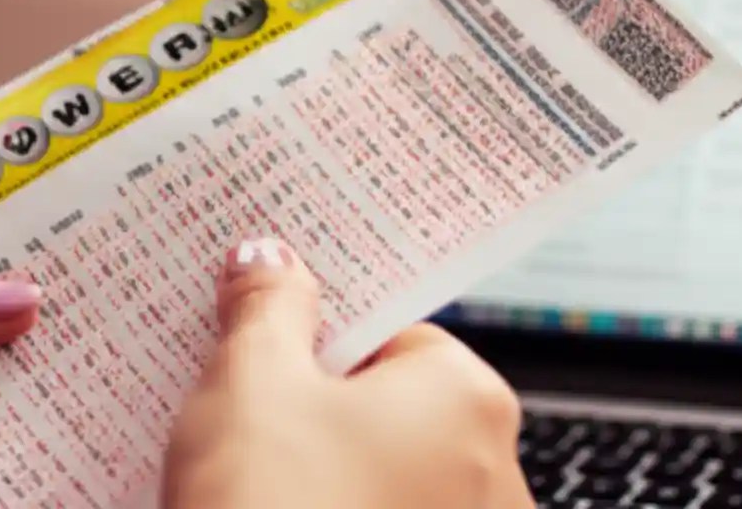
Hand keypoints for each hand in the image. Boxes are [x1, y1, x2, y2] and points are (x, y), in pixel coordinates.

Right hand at [163, 238, 532, 508]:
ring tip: (252, 482)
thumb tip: (269, 260)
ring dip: (328, 471)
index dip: (319, 338)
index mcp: (470, 398)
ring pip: (387, 476)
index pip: (394, 334)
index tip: (269, 346)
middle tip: (245, 417)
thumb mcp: (249, 386)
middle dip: (319, 408)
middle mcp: (496, 471)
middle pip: (392, 409)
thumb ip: (267, 308)